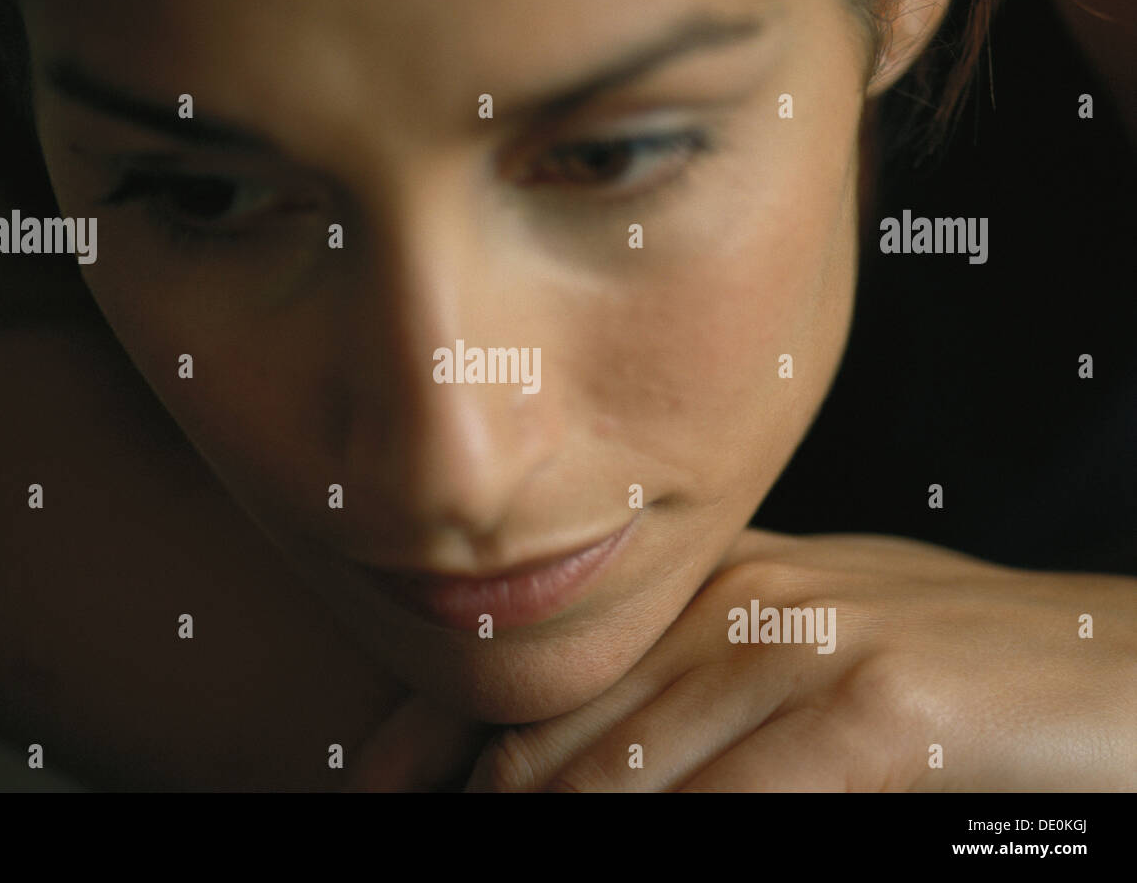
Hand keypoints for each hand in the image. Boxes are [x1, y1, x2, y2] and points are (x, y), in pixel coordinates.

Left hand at [458, 528, 1136, 789]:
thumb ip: (703, 700)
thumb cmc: (962, 676)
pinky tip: (656, 851)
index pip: (542, 670)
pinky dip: (680, 838)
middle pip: (561, 729)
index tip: (371, 788)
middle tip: (399, 827)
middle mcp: (740, 596)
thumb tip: (596, 767)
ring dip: (561, 825)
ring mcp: (804, 639)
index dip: (436, 739)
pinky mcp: (875, 701)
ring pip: (629, 772)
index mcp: (713, 583)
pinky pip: (736, 799)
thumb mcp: (809, 669)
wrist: (1121, 670)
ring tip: (495, 840)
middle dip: (489, 806)